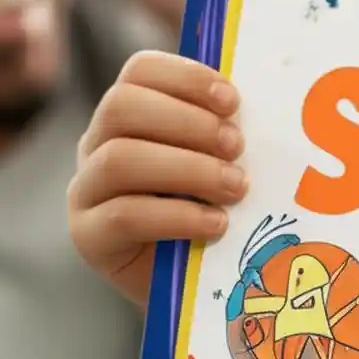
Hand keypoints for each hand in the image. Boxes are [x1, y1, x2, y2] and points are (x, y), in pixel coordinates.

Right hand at [68, 51, 246, 306]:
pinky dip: (177, 216)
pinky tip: (216, 224)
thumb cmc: (215, 212)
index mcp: (129, 114)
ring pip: (120, 159)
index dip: (186, 77)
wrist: (193, 286)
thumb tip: (271, 102)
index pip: (140, 71)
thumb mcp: (222, 164)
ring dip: (187, 168)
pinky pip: (124, 215)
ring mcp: (86, 190)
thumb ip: (229, 133)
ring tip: (235, 187)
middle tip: (237, 147)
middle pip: (122, 106)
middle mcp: (97, 145)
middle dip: (187, 122)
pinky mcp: (89, 237)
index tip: (233, 101)